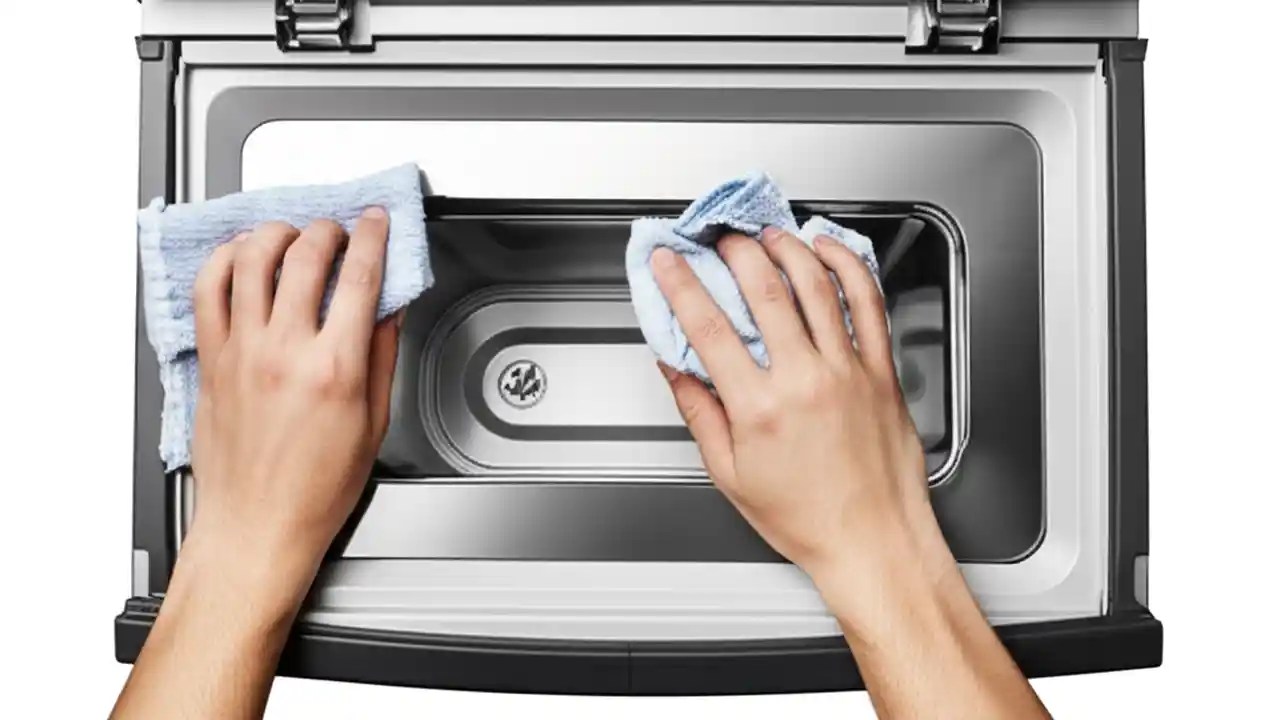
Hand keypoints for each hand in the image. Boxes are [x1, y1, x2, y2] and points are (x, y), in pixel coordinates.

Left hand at [112, 209, 402, 719]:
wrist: (256, 528)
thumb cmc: (315, 491)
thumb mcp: (374, 424)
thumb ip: (381, 357)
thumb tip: (387, 310)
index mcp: (336, 369)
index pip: (360, 277)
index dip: (373, 237)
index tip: (377, 221)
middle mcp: (285, 352)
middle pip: (306, 256)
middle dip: (329, 229)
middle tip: (339, 230)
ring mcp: (241, 352)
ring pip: (252, 260)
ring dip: (276, 234)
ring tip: (291, 234)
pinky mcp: (211, 360)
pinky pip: (209, 289)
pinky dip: (225, 260)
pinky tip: (241, 257)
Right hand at [651, 227, 941, 590]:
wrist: (875, 542)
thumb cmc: (808, 519)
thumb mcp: (730, 475)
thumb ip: (700, 413)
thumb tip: (676, 369)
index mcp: (759, 408)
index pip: (709, 326)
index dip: (681, 284)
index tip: (668, 262)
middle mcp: (805, 380)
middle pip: (763, 289)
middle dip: (735, 251)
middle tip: (720, 239)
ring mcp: (848, 371)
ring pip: (816, 285)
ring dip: (787, 248)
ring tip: (768, 235)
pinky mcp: (882, 371)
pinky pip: (868, 304)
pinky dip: (848, 267)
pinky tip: (830, 251)